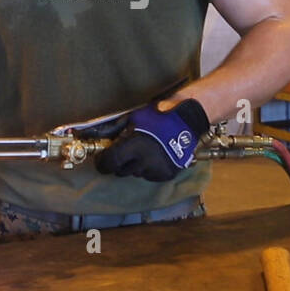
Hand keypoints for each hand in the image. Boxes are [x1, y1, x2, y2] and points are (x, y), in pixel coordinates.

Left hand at [96, 98, 210, 181]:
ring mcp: (156, 170)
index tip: (101, 161)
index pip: (110, 163)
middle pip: (121, 171)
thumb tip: (101, 135)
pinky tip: (155, 156)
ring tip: (143, 152)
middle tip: (122, 154)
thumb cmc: (159, 115)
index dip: (102, 163)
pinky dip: (148, 168)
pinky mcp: (166, 174)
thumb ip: (118, 128)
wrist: (188, 122)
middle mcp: (144, 162)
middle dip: (119, 164)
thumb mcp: (135, 117)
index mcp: (134, 146)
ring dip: (135, 166)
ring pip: (136, 173)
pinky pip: (150, 175)